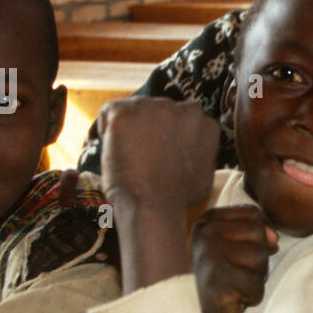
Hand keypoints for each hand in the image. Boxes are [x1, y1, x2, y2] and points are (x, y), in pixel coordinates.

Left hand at [95, 96, 218, 214]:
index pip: (183, 119)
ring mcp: (154, 107)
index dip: (169, 135)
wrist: (155, 205)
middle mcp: (183, 108)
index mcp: (205, 124)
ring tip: (129, 155)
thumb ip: (200, 153)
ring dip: (131, 127)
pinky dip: (107, 127)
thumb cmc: (177, 198)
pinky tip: (113, 147)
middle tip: (142, 155)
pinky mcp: (126, 112)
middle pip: (160, 110)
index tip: (160, 151)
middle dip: (151, 128)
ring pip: (136, 109)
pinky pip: (110, 111)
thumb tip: (192, 150)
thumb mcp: (204, 174)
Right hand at [190, 205, 277, 312]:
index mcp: (208, 220)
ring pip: (260, 258)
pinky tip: (232, 298)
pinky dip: (251, 297)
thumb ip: (257, 231)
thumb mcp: (238, 246)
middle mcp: (205, 233)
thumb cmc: (222, 279)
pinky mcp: (217, 282)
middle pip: (259, 234)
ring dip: (254, 278)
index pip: (254, 214)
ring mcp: (209, 256)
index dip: (257, 237)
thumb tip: (274, 238)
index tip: (236, 254)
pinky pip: (256, 285)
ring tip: (233, 285)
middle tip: (234, 273)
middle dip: (257, 259)